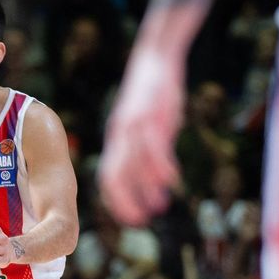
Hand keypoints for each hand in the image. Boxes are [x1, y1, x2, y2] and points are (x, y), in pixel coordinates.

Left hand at [98, 46, 184, 225]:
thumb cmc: (154, 94)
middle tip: (141, 220)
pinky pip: (153, 145)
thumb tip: (159, 179)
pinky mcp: (152, 115)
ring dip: (145, 189)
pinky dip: (160, 166)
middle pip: (114, 175)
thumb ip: (150, 150)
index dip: (117, 200)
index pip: (108, 176)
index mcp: (117, 139)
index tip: (131, 218)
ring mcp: (134, 125)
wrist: (156, 58)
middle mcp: (120, 135)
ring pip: (133, 164)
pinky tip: (170, 181)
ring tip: (158, 206)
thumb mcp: (148, 125)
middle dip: (125, 201)